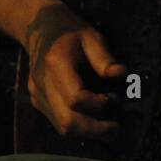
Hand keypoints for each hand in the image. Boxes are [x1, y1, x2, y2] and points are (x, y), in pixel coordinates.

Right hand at [22, 2, 127, 142]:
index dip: (99, 105)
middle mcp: (43, 83)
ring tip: (109, 127)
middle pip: (67, 121)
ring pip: (62, 127)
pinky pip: (58, 121)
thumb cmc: (70, 31)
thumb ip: (105, 58)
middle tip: (117, 130)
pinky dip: (78, 126)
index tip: (116, 99)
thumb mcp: (92, 37)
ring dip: (88, 132)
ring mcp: (38, 94)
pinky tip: (94, 119)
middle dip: (95, 131)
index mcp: (56, 64)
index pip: (76, 98)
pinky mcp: (38, 101)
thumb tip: (122, 75)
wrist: (40, 28)